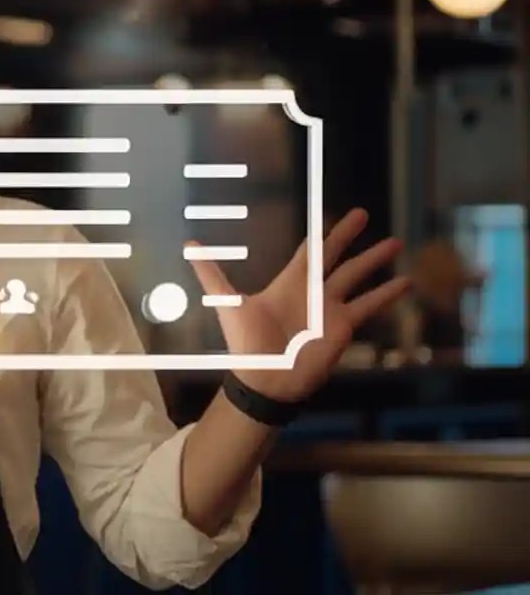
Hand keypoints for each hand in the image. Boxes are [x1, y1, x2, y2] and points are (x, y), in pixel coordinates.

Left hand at [188, 208, 411, 402]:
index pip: (310, 251)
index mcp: (288, 282)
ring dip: (374, 260)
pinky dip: (387, 294)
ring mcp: (330, 308)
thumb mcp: (228, 303)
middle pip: (335, 256)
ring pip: (356, 276)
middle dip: (348, 235)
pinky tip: (405, 283)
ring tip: (396, 243)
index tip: (333, 216)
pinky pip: (369, 306)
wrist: (266, 380)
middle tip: (364, 214)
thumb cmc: (246, 344)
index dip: (322, 234)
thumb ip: (211, 273)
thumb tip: (189, 244)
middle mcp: (312, 291)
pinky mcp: (343, 326)